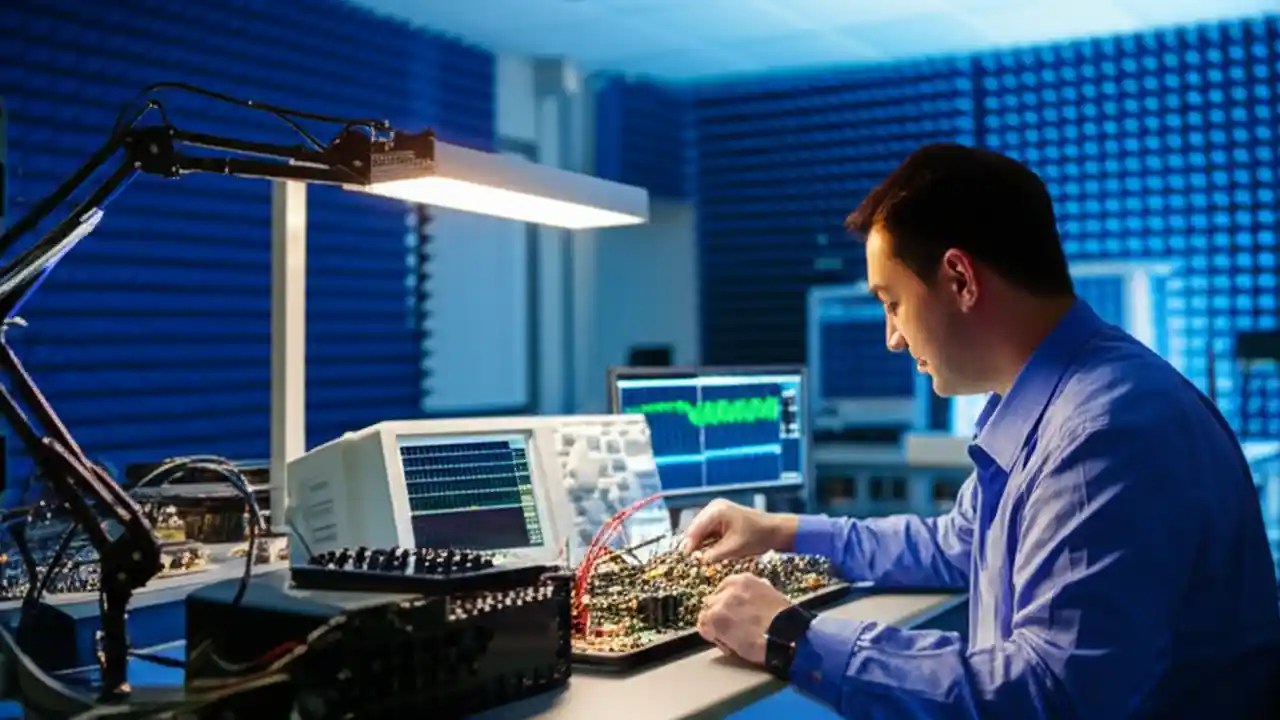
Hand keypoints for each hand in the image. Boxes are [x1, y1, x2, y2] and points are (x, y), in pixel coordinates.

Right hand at [680, 498, 797, 563]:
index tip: (685, 558)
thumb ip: (713, 554)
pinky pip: (709, 530)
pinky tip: (705, 552)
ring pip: (701, 530)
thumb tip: (698, 561)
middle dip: (692, 543)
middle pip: (696, 528)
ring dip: (699, 543)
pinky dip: (707, 541)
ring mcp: (718, 512)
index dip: (689, 544)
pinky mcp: (722, 518)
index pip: (695, 528)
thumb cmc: (756, 537)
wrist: (775, 531)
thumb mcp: (733, 548)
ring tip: (695, 558)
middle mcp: (714, 507)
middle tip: (689, 560)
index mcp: (716, 511)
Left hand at [697, 573, 792, 664]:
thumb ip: (756, 593)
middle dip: (719, 616)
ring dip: (715, 628)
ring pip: (706, 615)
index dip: (727, 606)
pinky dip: (714, 638)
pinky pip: (704, 629)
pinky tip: (729, 644)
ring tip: (732, 639)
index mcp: (744, 580)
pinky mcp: (715, 619)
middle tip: (732, 630)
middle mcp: (730, 587)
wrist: (787, 635)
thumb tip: (752, 597)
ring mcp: (720, 602)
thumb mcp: (772, 596)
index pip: (723, 589)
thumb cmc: (786, 621)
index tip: (732, 616)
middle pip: (713, 601)